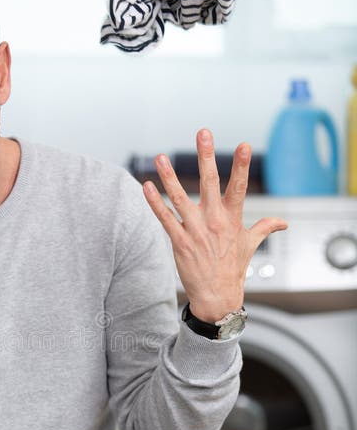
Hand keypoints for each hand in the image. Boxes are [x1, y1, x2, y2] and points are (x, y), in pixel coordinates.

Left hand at [143, 128, 287, 322]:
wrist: (217, 296)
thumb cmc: (233, 269)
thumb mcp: (251, 245)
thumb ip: (265, 228)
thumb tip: (283, 223)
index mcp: (232, 219)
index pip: (238, 187)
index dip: (241, 166)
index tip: (244, 146)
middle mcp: (214, 221)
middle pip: (209, 183)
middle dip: (206, 157)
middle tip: (203, 133)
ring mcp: (195, 231)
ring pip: (180, 198)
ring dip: (169, 177)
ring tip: (161, 157)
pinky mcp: (179, 242)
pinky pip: (164, 218)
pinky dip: (154, 202)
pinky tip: (146, 186)